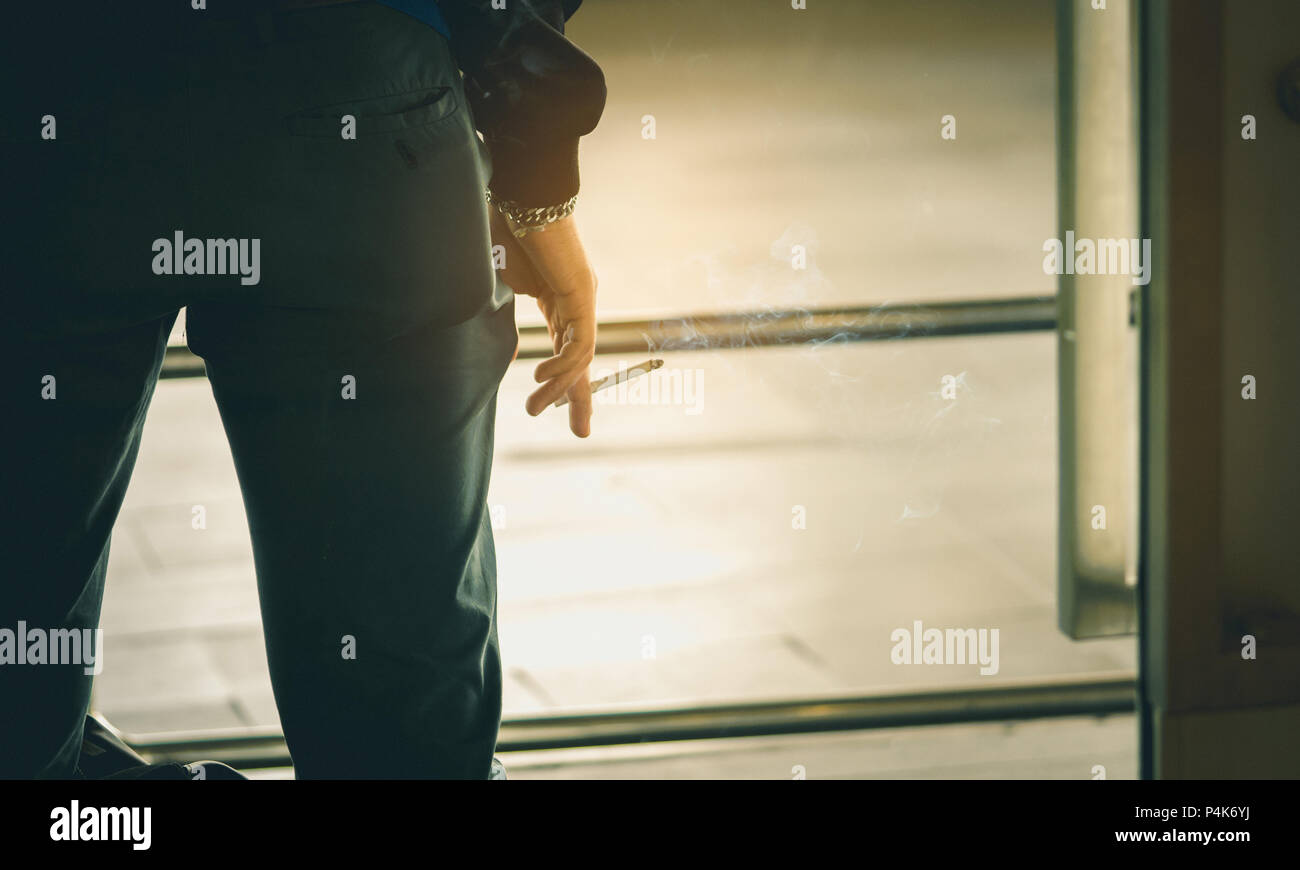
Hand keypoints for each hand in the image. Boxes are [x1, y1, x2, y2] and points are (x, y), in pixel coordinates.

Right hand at [491, 209, 596, 436]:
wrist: (521, 193)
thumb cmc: (504, 224)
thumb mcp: (495, 277)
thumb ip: (491, 306)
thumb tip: (473, 330)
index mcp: (558, 298)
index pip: (565, 348)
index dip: (563, 381)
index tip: (551, 408)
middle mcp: (576, 301)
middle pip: (581, 360)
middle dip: (578, 398)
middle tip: (580, 432)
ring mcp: (583, 297)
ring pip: (580, 356)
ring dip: (560, 386)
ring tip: (535, 407)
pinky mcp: (583, 293)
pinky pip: (580, 341)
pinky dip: (563, 363)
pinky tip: (541, 377)